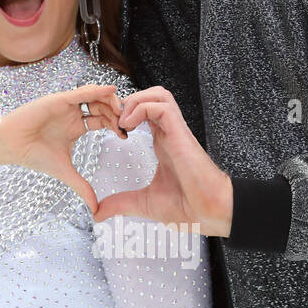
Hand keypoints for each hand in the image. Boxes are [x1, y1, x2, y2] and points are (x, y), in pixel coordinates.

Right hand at [0, 82, 126, 216]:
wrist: (11, 145)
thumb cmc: (33, 155)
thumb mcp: (65, 172)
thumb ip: (82, 187)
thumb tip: (95, 209)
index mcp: (77, 127)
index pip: (103, 121)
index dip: (116, 126)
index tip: (125, 135)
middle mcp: (74, 114)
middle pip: (103, 107)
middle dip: (117, 113)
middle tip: (126, 123)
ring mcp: (67, 105)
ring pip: (95, 96)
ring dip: (110, 100)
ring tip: (121, 110)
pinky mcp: (59, 100)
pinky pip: (81, 92)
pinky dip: (96, 90)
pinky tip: (111, 89)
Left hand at [91, 86, 233, 236]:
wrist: (208, 211)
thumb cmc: (188, 206)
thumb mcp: (144, 203)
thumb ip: (121, 204)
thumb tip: (99, 213)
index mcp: (163, 143)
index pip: (145, 112)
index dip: (125, 114)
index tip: (111, 131)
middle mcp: (169, 132)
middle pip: (152, 96)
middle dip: (128, 102)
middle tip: (114, 122)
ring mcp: (176, 131)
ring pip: (158, 94)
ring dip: (135, 101)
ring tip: (122, 122)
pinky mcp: (180, 133)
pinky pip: (161, 106)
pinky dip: (141, 109)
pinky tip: (129, 126)